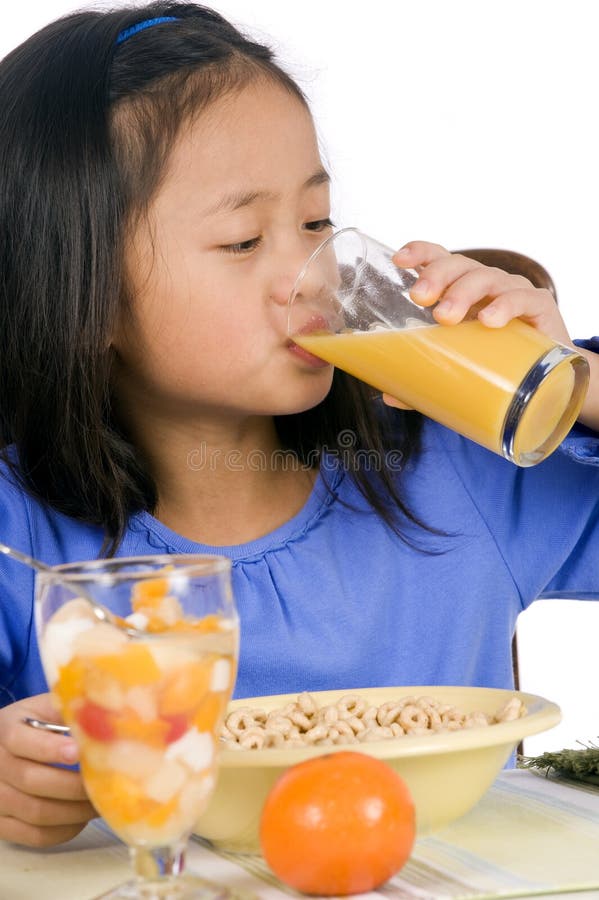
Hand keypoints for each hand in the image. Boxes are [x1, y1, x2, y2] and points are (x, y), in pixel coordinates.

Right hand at [0, 693, 95, 846]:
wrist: (5, 750)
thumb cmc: (34, 725)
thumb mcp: (44, 708)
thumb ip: (67, 711)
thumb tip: (106, 718)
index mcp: (5, 729)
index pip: (20, 741)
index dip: (49, 748)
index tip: (78, 752)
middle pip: (32, 780)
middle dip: (74, 785)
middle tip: (106, 782)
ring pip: (36, 812)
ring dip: (75, 811)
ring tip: (101, 801)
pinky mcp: (2, 825)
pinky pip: (36, 836)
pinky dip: (65, 829)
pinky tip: (84, 817)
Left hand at [382, 241, 598, 429]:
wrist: (547, 381)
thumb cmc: (494, 363)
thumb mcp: (456, 366)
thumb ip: (424, 378)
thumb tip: (388, 395)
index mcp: (461, 290)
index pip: (440, 258)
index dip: (421, 253)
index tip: (399, 261)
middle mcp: (486, 284)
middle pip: (459, 265)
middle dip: (436, 276)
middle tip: (419, 298)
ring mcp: (513, 291)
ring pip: (486, 277)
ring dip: (463, 293)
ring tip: (445, 317)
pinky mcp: (540, 306)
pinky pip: (523, 298)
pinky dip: (504, 305)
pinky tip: (488, 320)